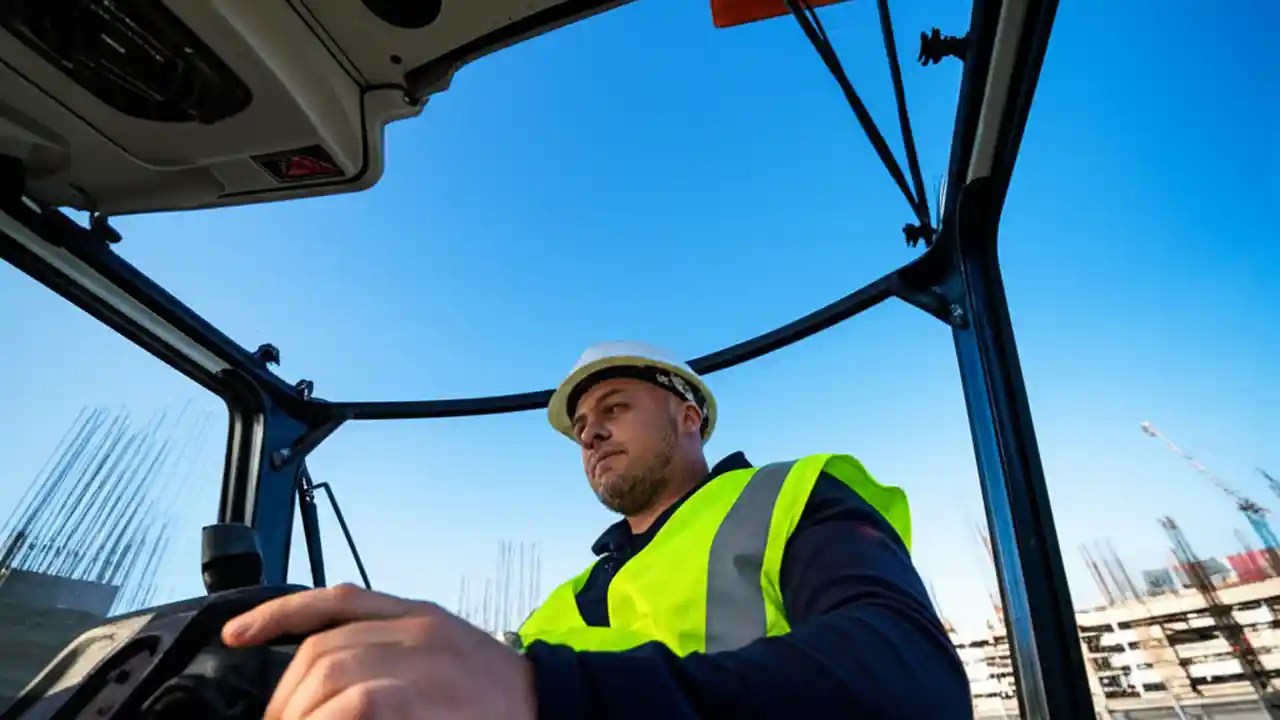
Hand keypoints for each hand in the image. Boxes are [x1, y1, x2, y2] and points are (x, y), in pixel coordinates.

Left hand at [221, 583, 535, 719]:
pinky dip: (326, 712)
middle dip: (288, 698)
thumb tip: (321, 676)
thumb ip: (391, 646)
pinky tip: (308, 717)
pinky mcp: (425, 702)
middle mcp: (420, 634)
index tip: (237, 635)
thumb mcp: (444, 649)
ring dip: (301, 713)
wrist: (554, 709)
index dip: (278, 616)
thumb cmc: (496, 695)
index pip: (337, 601)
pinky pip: (360, 703)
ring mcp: (425, 668)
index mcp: (420, 616)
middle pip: (324, 653)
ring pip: (333, 681)